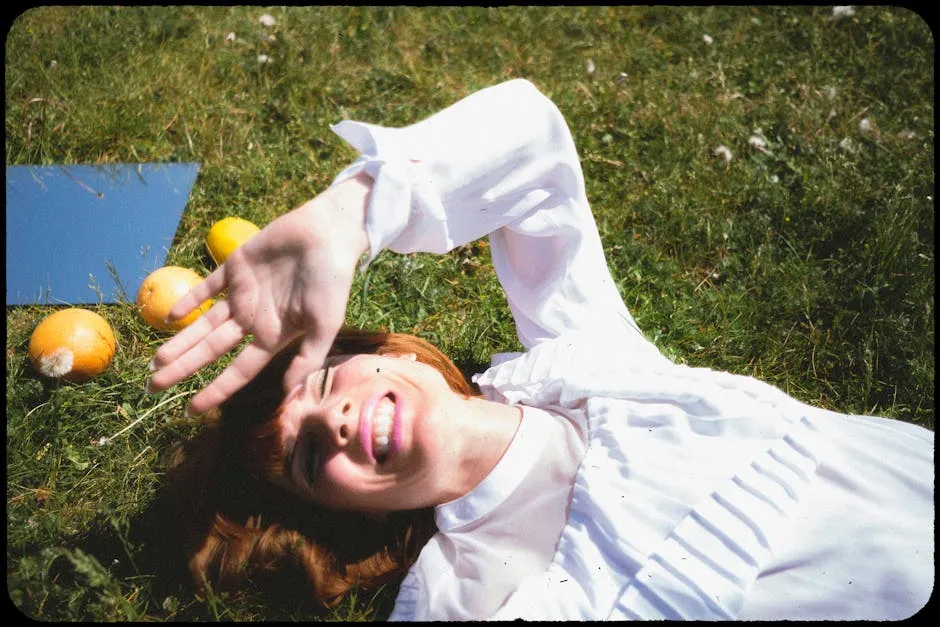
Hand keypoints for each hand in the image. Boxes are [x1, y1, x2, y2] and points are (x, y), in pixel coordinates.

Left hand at [146, 173, 371, 414]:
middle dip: (182, 369)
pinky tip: (170, 317)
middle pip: (211, 350)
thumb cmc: (332, 281)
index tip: (191, 410)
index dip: (215, 390)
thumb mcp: (326, 324)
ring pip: (203, 323)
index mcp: (274, 335)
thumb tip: (286, 392)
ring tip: (153, 362)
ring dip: (179, 342)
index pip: (238, 370)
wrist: (328, 233)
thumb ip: (308, 358)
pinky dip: (188, 300)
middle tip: (152, 387)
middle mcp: (254, 318)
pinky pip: (206, 287)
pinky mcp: (236, 267)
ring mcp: (243, 293)